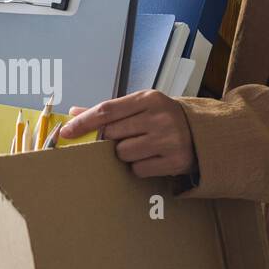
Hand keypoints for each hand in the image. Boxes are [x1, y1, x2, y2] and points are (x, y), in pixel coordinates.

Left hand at [58, 90, 196, 178]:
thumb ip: (108, 110)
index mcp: (148, 99)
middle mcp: (159, 117)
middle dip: (109, 140)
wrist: (202, 132)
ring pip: (123, 154)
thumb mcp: (140, 106)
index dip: (83, 122)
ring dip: (125, 154)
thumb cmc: (163, 118)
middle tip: (123, 138)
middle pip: (112, 134)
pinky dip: (139, 167)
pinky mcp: (174, 161)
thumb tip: (74, 112)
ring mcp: (168, 140)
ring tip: (142, 147)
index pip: (106, 110)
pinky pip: (138, 169)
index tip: (66, 131)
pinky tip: (151, 158)